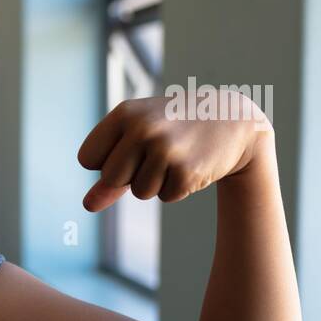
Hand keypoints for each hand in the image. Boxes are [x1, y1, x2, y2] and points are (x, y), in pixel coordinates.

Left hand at [77, 93, 270, 211]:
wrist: (232, 120)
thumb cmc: (173, 129)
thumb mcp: (137, 138)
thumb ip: (109, 170)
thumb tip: (87, 205)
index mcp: (124, 114)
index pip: (87, 159)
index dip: (105, 162)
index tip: (128, 150)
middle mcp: (142, 129)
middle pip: (110, 178)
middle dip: (129, 175)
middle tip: (155, 153)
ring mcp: (165, 150)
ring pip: (139, 192)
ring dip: (156, 182)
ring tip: (176, 156)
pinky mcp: (187, 171)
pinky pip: (165, 197)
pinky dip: (177, 187)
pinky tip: (191, 164)